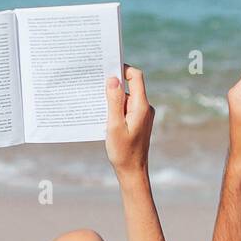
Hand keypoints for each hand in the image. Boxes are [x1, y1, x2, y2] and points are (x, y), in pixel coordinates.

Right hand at [105, 65, 154, 180]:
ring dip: (112, 99)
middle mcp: (144, 108)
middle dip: (113, 85)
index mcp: (141, 106)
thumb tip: (113, 79)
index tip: (107, 68)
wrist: (133, 172)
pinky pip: (126, 108)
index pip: (136, 76)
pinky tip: (104, 118)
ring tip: (98, 106)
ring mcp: (142, 115)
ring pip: (126, 98)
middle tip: (96, 86)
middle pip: (130, 86)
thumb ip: (114, 101)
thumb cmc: (123, 152)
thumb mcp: (114, 125)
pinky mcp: (138, 121)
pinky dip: (115, 109)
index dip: (123, 69)